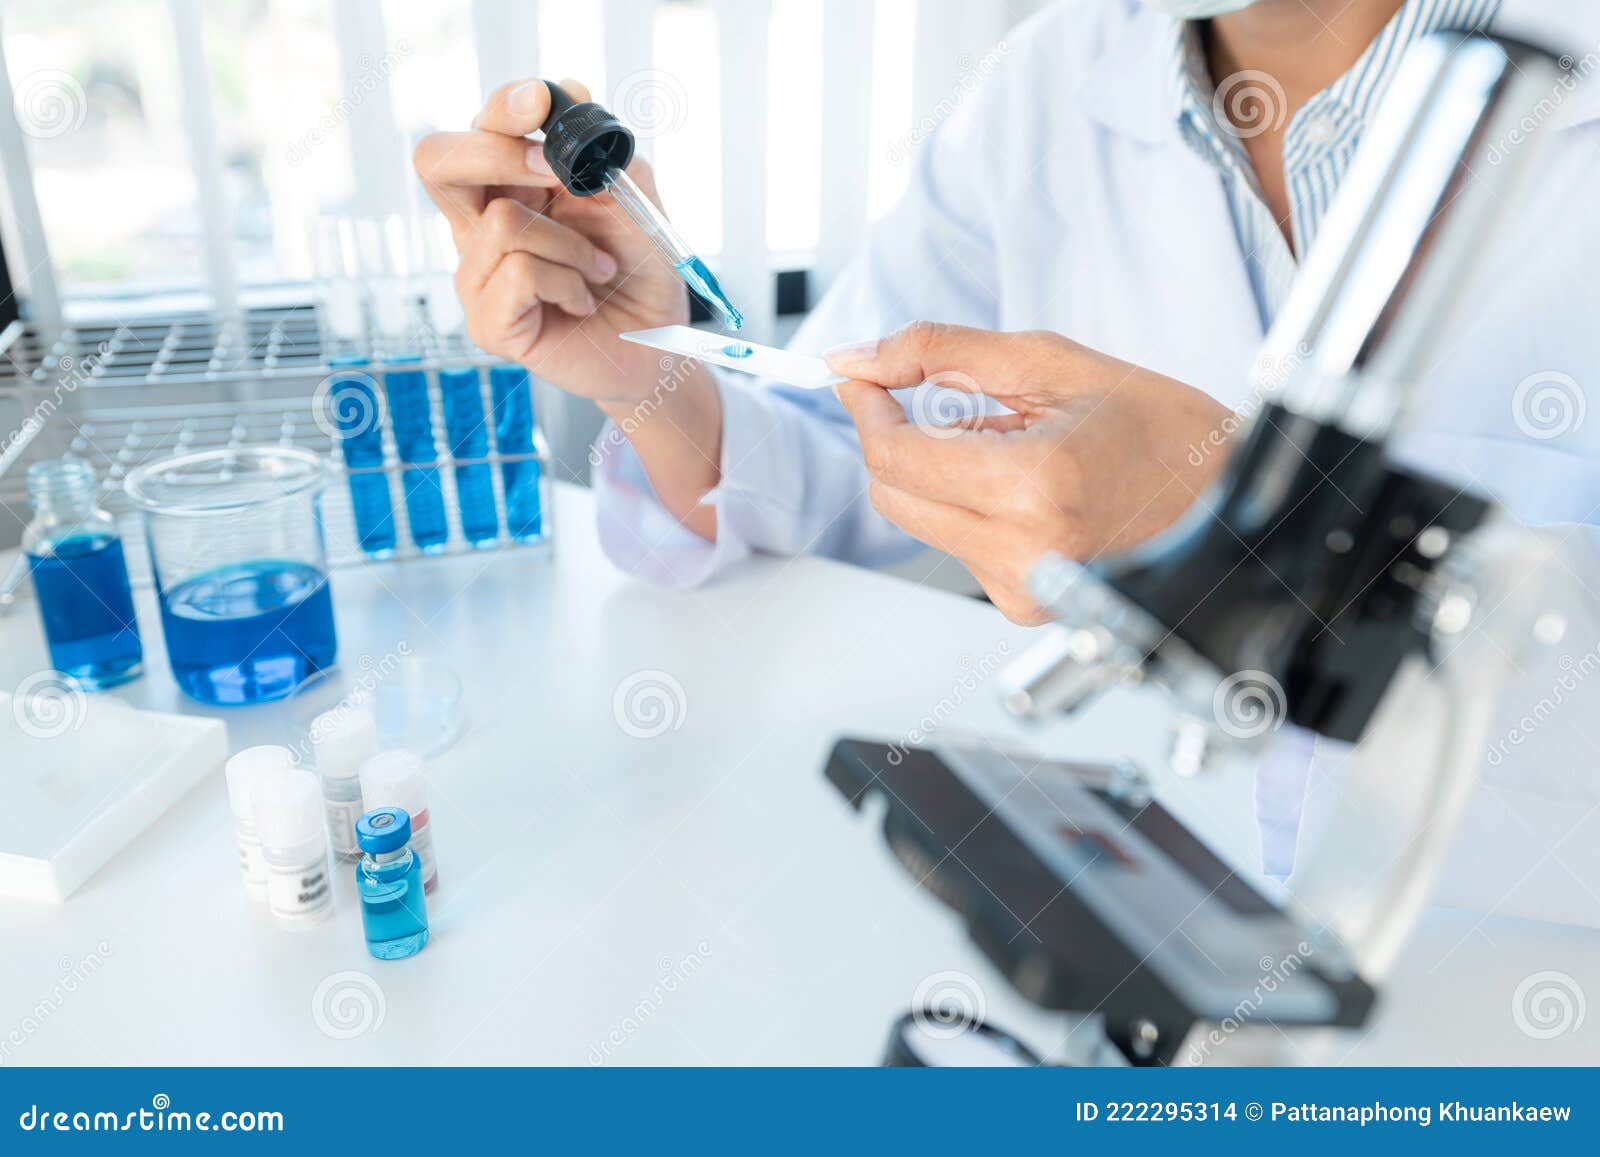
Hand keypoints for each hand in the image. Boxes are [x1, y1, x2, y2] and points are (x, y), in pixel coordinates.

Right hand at [413, 78, 688, 402]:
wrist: (656, 345)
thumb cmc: (639, 274)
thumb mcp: (635, 200)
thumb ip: (604, 152)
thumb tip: (571, 91)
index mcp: (510, 186)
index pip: (478, 129)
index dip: (502, 108)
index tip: (540, 102)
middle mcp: (481, 225)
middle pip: (438, 162)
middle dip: (497, 153)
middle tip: (554, 174)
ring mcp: (478, 275)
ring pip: (502, 222)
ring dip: (571, 244)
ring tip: (595, 270)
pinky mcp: (487, 322)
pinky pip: (519, 274)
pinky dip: (567, 282)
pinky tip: (580, 301)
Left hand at [828, 323, 1235, 622]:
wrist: (1227, 499)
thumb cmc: (1161, 431)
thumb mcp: (1049, 363)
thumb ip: (938, 353)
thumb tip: (854, 358)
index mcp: (1031, 486)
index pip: (894, 456)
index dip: (865, 410)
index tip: (863, 379)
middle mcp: (1023, 552)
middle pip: (893, 495)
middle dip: (896, 441)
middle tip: (929, 400)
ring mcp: (1022, 589)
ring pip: (922, 521)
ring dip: (940, 475)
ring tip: (1013, 447)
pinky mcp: (1024, 607)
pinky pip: (959, 546)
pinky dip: (971, 507)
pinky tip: (1025, 487)